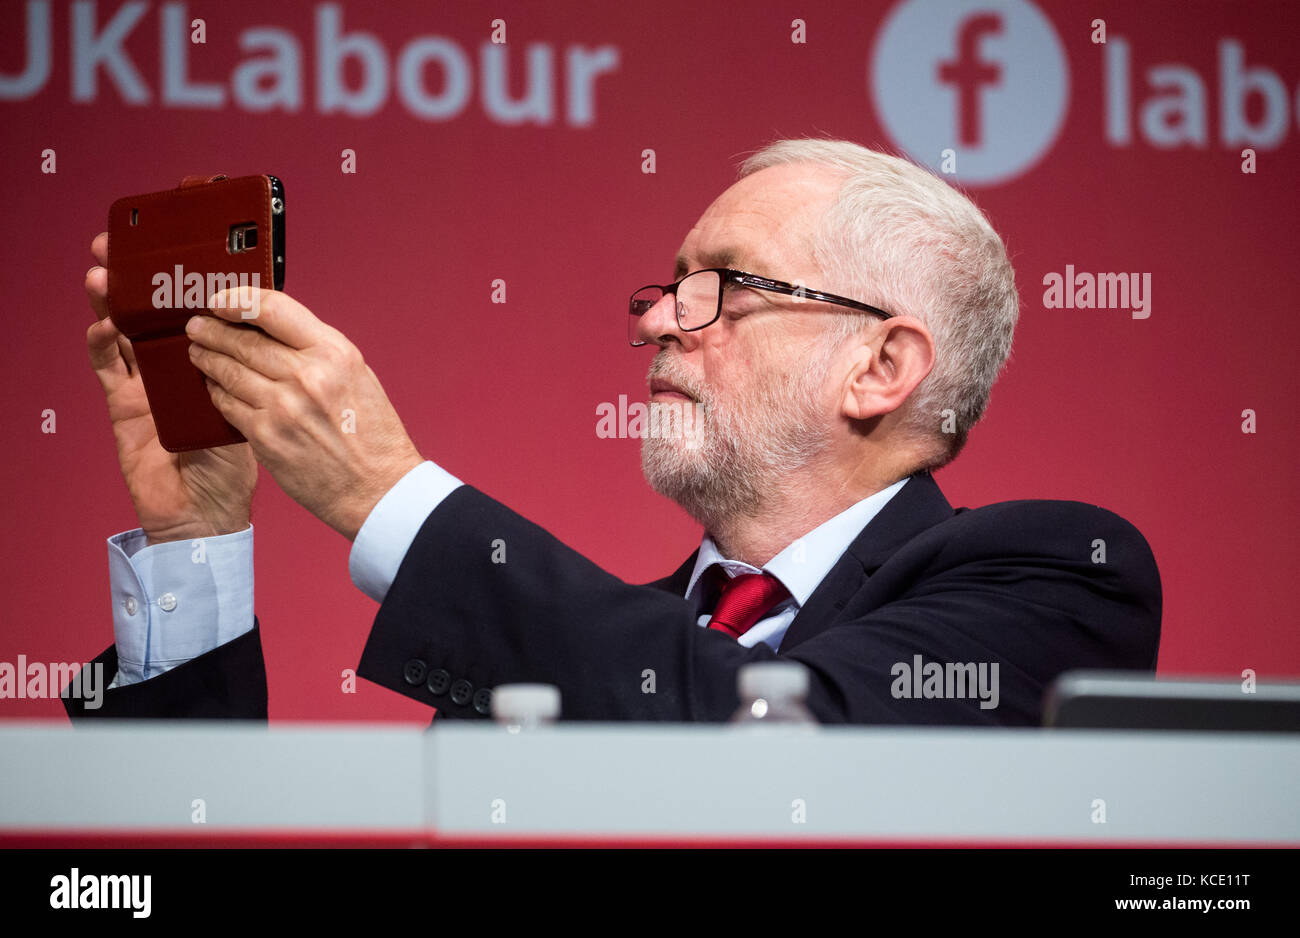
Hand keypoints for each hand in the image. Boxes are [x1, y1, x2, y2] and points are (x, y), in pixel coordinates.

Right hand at [84, 233, 257, 544]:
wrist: (211, 514)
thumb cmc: (239, 464)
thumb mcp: (262, 406)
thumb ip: (256, 369)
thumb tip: (265, 324)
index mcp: (220, 360)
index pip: (204, 309)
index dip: (194, 278)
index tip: (187, 245)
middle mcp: (183, 363)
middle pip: (160, 311)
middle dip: (144, 279)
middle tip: (128, 245)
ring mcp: (151, 382)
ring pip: (129, 331)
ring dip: (114, 302)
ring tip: (104, 275)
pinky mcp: (126, 405)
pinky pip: (111, 369)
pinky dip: (104, 346)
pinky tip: (104, 326)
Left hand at [186, 287, 423, 540]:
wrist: (377, 488)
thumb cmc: (372, 435)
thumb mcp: (358, 376)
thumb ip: (317, 351)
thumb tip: (274, 332)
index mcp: (334, 353)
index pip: (273, 308)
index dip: (238, 300)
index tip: (221, 300)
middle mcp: (307, 376)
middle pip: (243, 340)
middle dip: (213, 330)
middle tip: (197, 326)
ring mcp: (283, 407)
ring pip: (228, 371)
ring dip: (207, 359)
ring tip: (198, 352)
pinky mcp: (265, 436)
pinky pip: (228, 405)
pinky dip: (216, 393)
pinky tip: (213, 387)